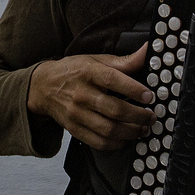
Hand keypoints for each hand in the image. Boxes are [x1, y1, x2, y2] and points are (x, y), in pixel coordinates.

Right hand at [27, 44, 154, 150]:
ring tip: (142, 128)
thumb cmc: (73, 72)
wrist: (43, 87)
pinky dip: (116, 143)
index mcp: (87, 72)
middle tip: (151, 116)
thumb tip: (148, 51)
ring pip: (109, 129)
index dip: (133, 89)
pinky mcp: (74, 129)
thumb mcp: (96, 60)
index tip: (149, 96)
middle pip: (114, 109)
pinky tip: (125, 137)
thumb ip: (124, 61)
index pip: (112, 80)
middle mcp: (81, 94)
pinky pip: (98, 142)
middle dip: (138, 116)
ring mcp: (76, 114)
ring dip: (131, 132)